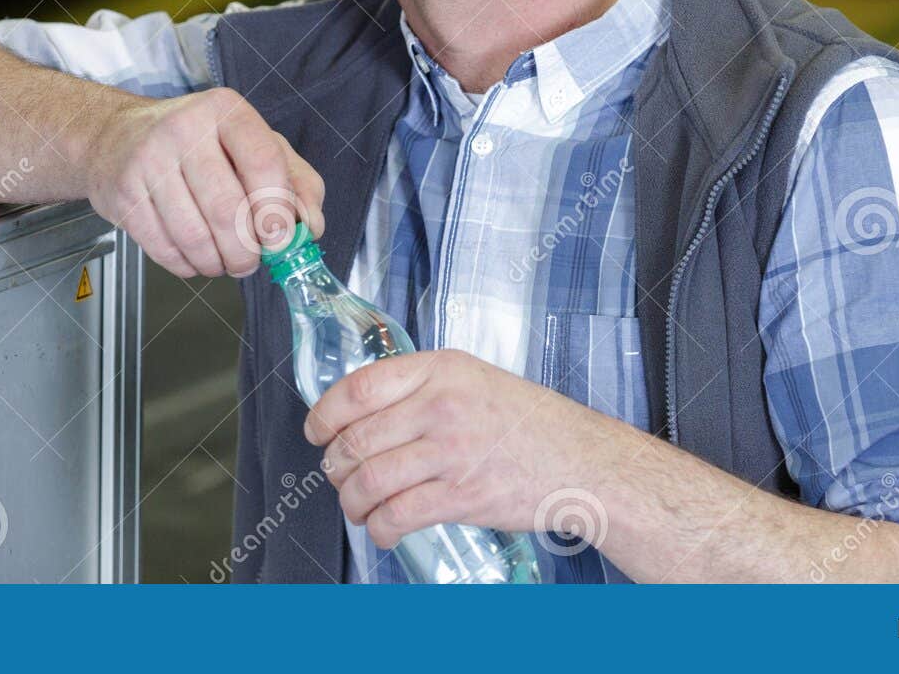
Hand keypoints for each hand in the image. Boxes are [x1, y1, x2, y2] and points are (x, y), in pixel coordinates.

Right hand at [84, 88, 324, 279]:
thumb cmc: (199, 143)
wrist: (117, 136)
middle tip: (251, 261)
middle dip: (247, 251)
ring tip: (225, 261)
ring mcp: (148, 161)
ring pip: (194, 236)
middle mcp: (184, 129)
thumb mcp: (255, 144)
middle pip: (227, 209)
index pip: (263, 161)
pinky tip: (196, 257)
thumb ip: (296, 180)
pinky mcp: (124, 195)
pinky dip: (188, 266)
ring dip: (218, 263)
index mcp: (226, 111)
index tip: (281, 239)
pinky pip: (164, 248)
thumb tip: (310, 226)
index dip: (277, 209)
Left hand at [304, 348, 611, 548]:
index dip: (324, 413)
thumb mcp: (474, 379)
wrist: (581, 459)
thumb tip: (363, 412)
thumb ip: (423, 387)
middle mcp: (442, 406)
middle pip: (357, 439)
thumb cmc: (529, 422)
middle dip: (335, 465)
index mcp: (441, 370)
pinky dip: (378, 528)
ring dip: (351, 501)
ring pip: (369, 480)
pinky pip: (397, 515)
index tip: (316, 430)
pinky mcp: (461, 496)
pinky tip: (382, 527)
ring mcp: (452, 452)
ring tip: (357, 505)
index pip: (360, 387)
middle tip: (338, 474)